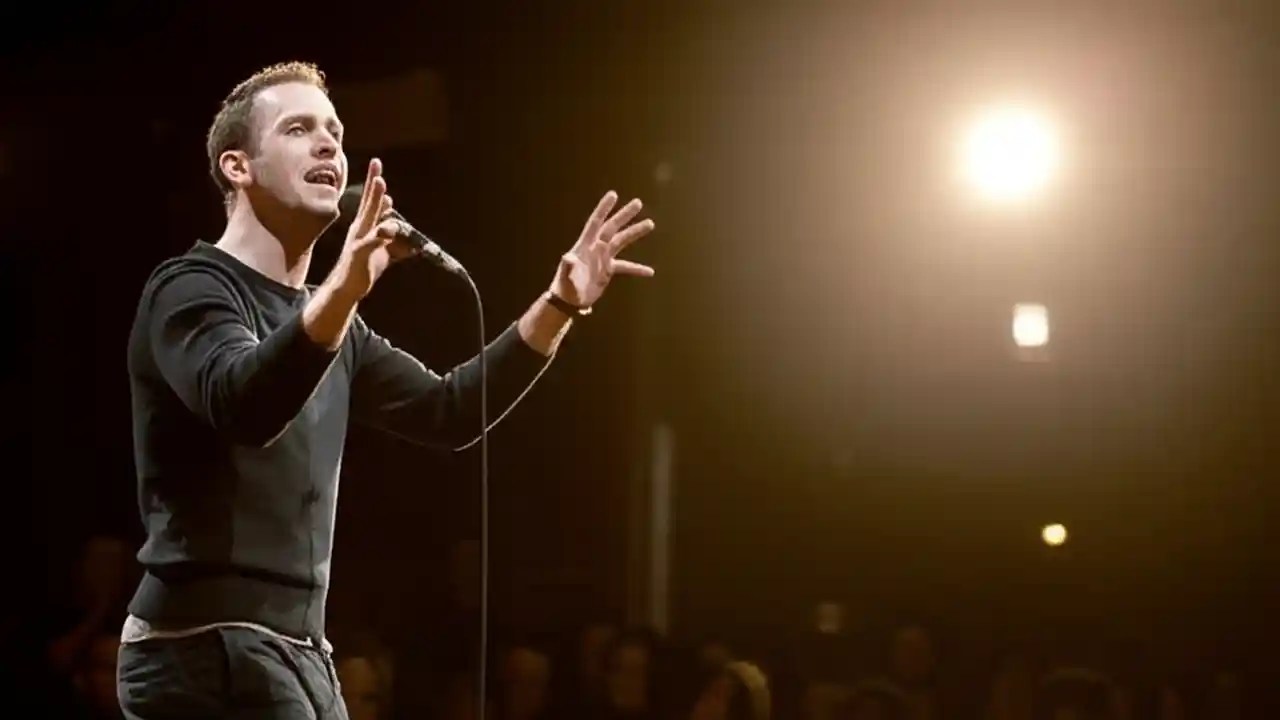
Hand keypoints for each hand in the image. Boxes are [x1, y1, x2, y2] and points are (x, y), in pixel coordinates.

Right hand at [332, 158, 418, 298]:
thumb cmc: (364, 267)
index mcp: (365, 225)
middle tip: (377, 166)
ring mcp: (359, 240)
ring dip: (375, 205)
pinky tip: (388, 229)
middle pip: (369, 203)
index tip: (377, 164)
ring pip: (369, 219)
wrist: (347, 287)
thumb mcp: (384, 252)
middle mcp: (360, 229)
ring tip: (384, 193)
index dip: (374, 183)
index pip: (370, 200)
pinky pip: (372, 243)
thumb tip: (409, 237)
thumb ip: (396, 243)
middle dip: (374, 185)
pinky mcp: (360, 254)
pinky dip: (381, 236)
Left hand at [550, 191, 654, 308]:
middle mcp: (595, 248)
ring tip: (650, 223)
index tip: (613, 194)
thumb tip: (568, 258)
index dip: (604, 209)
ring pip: (621, 241)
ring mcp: (603, 258)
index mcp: (584, 246)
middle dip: (624, 215)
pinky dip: (637, 268)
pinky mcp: (608, 270)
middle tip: (638, 203)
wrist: (568, 301)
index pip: (595, 223)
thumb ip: (567, 267)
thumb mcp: (565, 278)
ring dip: (635, 232)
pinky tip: (650, 271)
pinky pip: (626, 266)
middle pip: (612, 227)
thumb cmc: (564, 288)